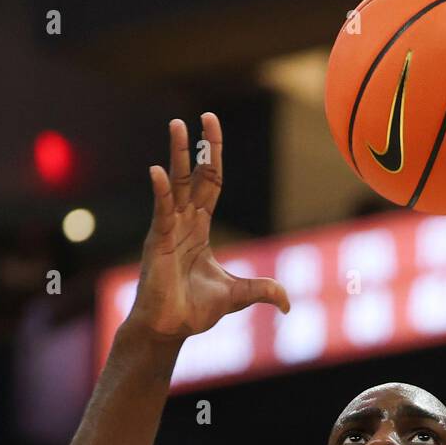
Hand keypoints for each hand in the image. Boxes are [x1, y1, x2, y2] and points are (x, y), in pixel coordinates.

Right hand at [129, 113, 289, 339]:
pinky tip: (159, 172)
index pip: (209, 182)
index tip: (212, 127)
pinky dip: (160, 192)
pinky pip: (160, 212)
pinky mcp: (157, 243)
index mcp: (199, 227)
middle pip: (192, 175)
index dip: (213, 156)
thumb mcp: (237, 296)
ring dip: (175, 155)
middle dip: (197, 146)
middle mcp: (182, 222)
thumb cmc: (194, 311)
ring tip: (176, 125)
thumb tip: (289, 303)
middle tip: (202, 115)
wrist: (170, 329)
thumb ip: (263, 291)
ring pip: (174, 184)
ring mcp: (168, 229)